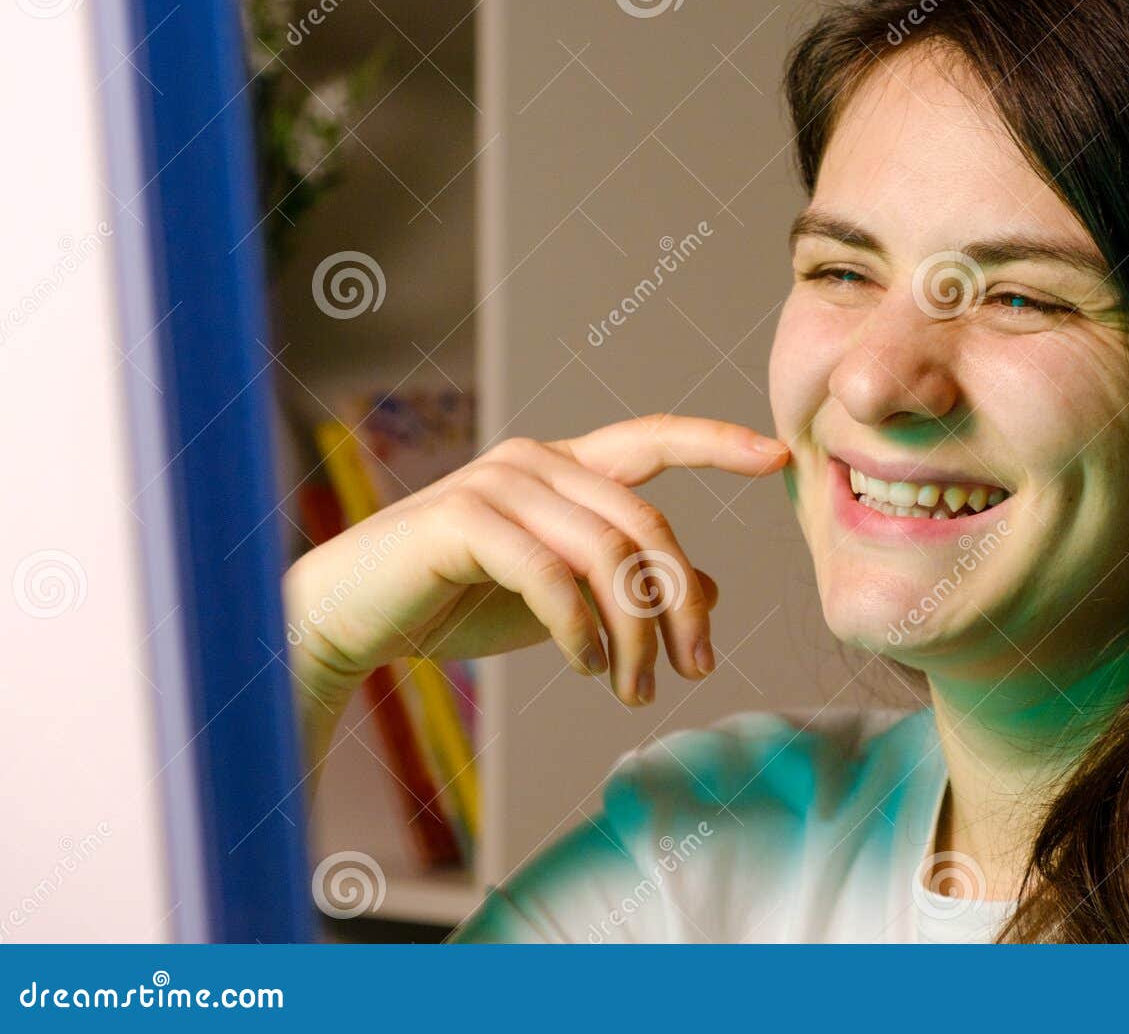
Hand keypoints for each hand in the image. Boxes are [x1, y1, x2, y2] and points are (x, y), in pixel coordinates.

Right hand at [283, 414, 788, 761]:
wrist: (351, 618)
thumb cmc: (456, 601)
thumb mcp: (561, 596)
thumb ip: (627, 583)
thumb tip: (709, 590)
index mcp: (564, 466)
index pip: (653, 440)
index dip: (715, 443)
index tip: (775, 458)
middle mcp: (537, 461)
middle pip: (647, 525)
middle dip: (679, 605)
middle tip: (693, 670)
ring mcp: (498, 483)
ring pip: (608, 555)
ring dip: (634, 633)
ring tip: (632, 688)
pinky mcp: (464, 520)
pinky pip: (552, 576)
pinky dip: (580, 629)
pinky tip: (587, 668)